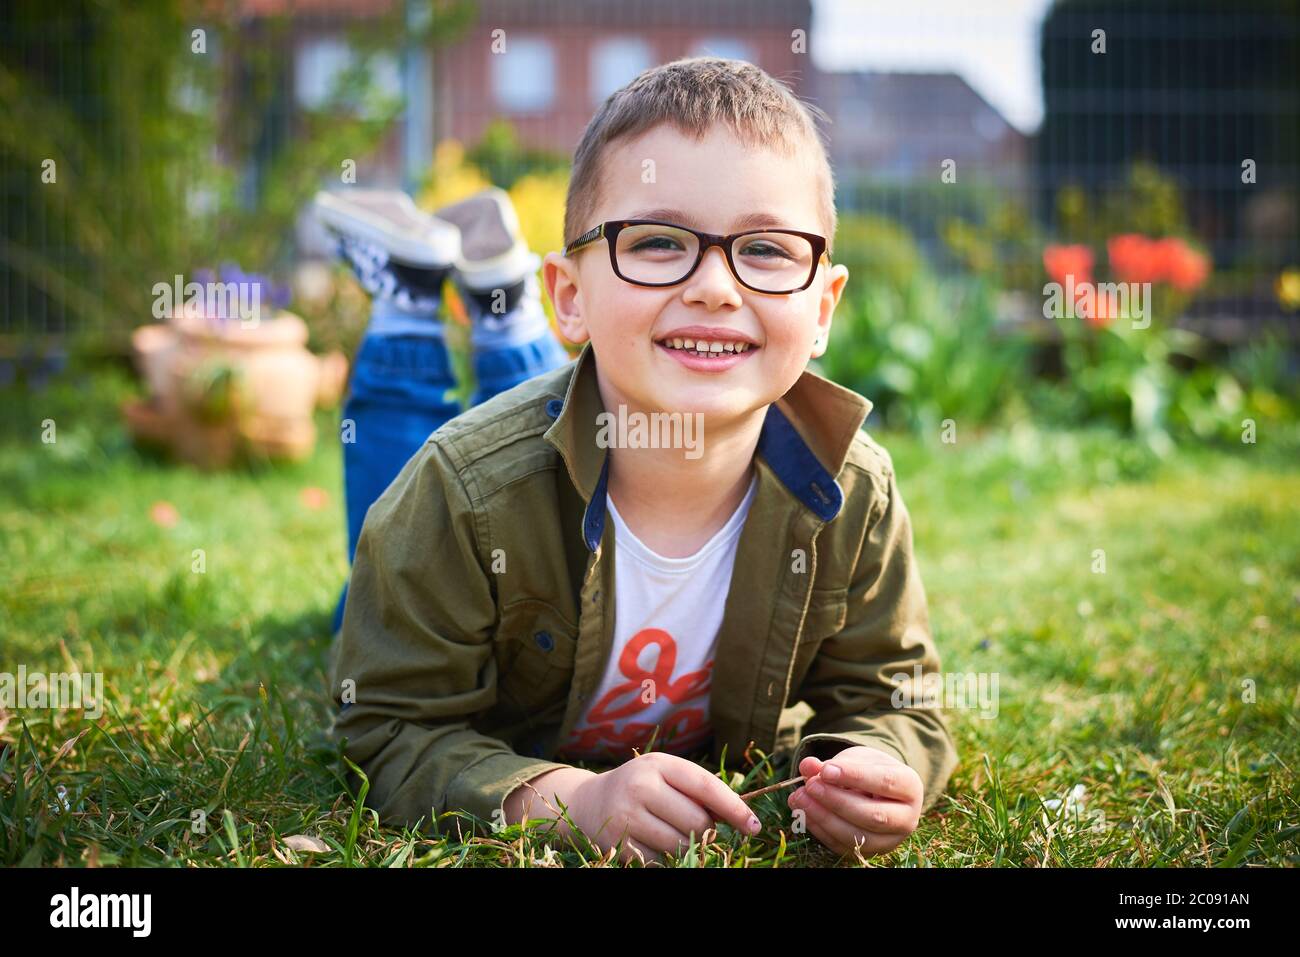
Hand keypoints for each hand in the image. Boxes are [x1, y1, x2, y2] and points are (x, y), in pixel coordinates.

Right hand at [563, 752, 761, 865]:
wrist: (590, 802)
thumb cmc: (642, 786)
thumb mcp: (666, 774)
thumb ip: (700, 789)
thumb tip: (741, 817)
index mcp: (658, 764)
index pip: (706, 787)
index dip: (734, 808)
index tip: (754, 825)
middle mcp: (640, 787)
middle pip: (697, 822)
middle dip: (707, 829)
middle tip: (697, 824)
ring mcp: (626, 817)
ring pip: (681, 845)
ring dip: (688, 845)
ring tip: (672, 830)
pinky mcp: (619, 845)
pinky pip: (661, 862)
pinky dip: (667, 857)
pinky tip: (655, 842)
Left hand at [787, 746, 922, 858]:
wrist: (876, 790)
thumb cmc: (868, 770)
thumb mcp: (854, 759)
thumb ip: (833, 763)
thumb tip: (807, 766)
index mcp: (910, 787)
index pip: (885, 782)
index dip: (854, 776)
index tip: (826, 770)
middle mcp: (906, 818)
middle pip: (873, 816)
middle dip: (837, 801)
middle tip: (810, 786)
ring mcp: (890, 839)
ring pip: (858, 837)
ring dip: (824, 818)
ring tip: (799, 798)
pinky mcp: (870, 852)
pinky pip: (843, 847)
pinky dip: (820, 830)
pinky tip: (803, 813)